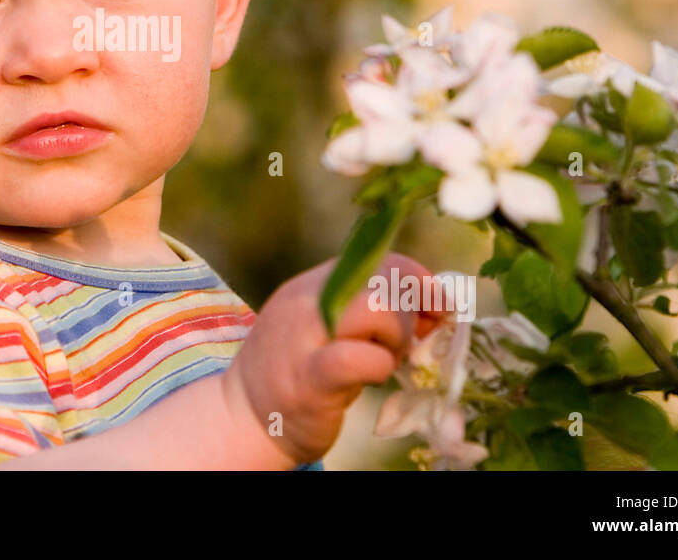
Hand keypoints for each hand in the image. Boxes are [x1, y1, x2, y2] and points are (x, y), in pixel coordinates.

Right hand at [221, 252, 444, 467]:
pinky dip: (380, 366)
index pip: (382, 261)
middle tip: (405, 346)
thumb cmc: (297, 374)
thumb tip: (429, 309)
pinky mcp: (310, 377)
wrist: (244, 417)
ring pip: (379, 308)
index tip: (433, 313)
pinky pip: (359, 358)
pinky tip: (373, 377)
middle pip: (386, 279)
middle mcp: (308, 300)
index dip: (419, 284)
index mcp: (315, 285)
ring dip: (398, 338)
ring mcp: (307, 336)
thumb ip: (365, 311)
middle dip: (411, 313)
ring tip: (385, 361)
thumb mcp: (326, 328)